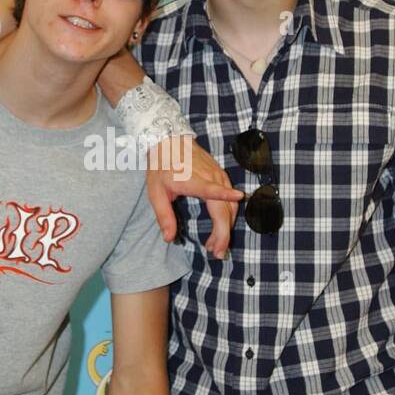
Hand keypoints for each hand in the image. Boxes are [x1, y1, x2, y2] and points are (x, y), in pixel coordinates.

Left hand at [144, 136, 242, 258]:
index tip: (238, 196)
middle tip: (217, 253)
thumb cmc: (161, 166)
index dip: (224, 193)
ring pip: (230, 206)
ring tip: (216, 244)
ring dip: (226, 227)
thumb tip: (169, 238)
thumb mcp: (155, 192)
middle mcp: (209, 177)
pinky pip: (230, 199)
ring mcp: (218, 175)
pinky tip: (221, 228)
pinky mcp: (221, 176)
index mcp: (192, 180)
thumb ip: (164, 216)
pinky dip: (228, 216)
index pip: (211, 187)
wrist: (169, 141)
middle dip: (223, 233)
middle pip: (223, 208)